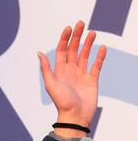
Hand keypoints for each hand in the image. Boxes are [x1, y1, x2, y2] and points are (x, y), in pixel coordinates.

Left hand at [39, 20, 104, 136]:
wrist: (75, 116)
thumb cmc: (62, 102)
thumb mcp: (51, 84)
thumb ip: (46, 68)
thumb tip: (38, 53)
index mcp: (59, 71)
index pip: (62, 51)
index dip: (65, 39)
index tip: (69, 28)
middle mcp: (70, 71)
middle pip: (74, 50)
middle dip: (77, 37)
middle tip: (81, 23)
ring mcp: (81, 75)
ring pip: (85, 55)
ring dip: (88, 44)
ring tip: (92, 33)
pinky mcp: (92, 80)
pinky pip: (96, 66)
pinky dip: (99, 56)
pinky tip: (102, 48)